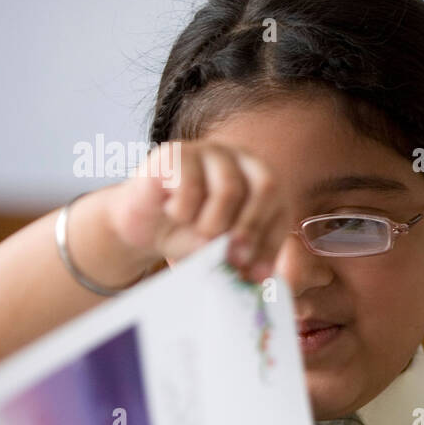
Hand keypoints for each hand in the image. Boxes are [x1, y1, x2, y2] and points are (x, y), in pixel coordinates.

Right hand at [104, 141, 288, 283]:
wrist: (143, 228)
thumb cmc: (191, 236)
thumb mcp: (224, 250)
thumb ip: (245, 255)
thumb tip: (257, 274)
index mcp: (261, 177)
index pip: (280, 205)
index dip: (270, 241)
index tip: (255, 274)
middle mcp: (239, 157)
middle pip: (266, 186)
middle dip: (252, 229)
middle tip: (234, 259)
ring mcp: (208, 150)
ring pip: (230, 189)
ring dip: (214, 225)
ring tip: (199, 235)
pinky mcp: (175, 153)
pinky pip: (190, 187)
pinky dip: (183, 212)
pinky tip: (172, 212)